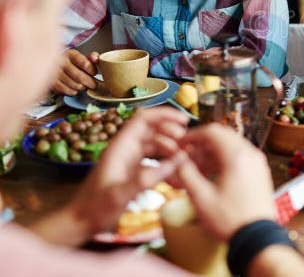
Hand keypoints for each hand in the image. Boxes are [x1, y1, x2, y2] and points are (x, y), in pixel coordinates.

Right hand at [52, 49, 98, 94]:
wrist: (51, 65)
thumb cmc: (70, 62)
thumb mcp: (80, 57)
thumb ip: (91, 57)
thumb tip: (96, 58)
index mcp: (71, 54)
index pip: (86, 64)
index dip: (93, 71)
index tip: (94, 73)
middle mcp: (62, 63)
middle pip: (81, 77)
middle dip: (90, 83)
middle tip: (93, 84)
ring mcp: (55, 73)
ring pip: (75, 85)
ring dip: (82, 87)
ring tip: (84, 86)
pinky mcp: (52, 83)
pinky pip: (67, 91)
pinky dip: (74, 91)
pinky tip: (74, 88)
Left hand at [67, 107, 188, 238]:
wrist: (80, 223)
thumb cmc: (95, 209)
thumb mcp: (120, 195)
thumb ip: (147, 179)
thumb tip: (177, 162)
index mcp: (120, 147)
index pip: (144, 119)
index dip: (165, 115)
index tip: (185, 120)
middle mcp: (125, 149)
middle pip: (152, 128)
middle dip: (172, 132)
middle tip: (189, 145)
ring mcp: (128, 159)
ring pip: (154, 142)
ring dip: (170, 145)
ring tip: (185, 157)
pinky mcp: (132, 170)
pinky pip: (153, 157)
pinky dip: (165, 159)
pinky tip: (175, 169)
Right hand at [175, 124, 276, 240]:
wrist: (258, 237)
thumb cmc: (229, 220)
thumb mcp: (201, 198)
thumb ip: (186, 174)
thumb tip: (177, 160)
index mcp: (237, 156)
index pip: (212, 132)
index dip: (192, 136)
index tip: (180, 144)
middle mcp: (251, 154)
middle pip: (222, 136)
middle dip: (202, 145)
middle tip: (187, 159)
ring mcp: (258, 162)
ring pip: (232, 146)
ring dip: (212, 153)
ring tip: (197, 171)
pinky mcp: (260, 172)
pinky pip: (241, 156)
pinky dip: (224, 160)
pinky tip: (212, 176)